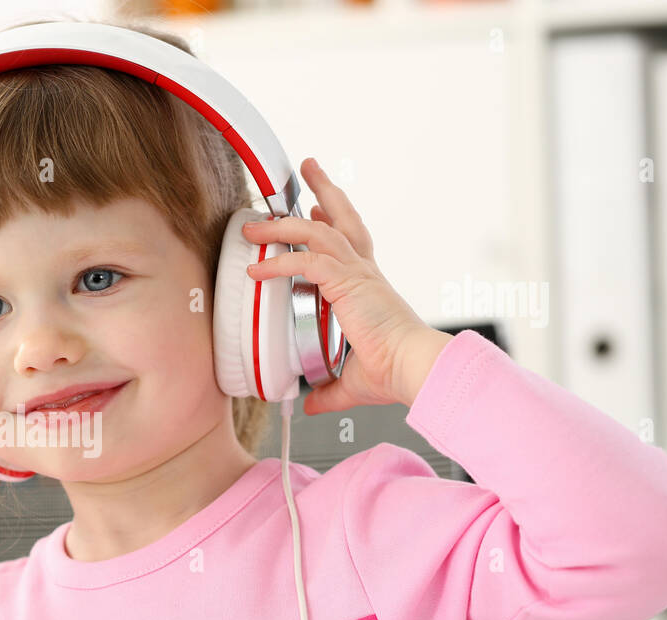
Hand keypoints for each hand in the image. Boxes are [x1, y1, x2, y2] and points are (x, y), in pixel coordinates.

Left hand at [242, 157, 444, 413]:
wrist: (413, 368)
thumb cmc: (393, 373)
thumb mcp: (351, 382)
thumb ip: (328, 391)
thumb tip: (311, 404)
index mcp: (368, 286)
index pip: (350, 242)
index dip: (333, 220)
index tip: (317, 206)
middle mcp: (365, 272)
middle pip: (341, 217)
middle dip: (322, 189)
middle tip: (306, 168)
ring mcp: (358, 273)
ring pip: (317, 231)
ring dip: (282, 224)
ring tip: (253, 223)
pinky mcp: (349, 282)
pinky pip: (307, 261)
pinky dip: (279, 262)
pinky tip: (256, 269)